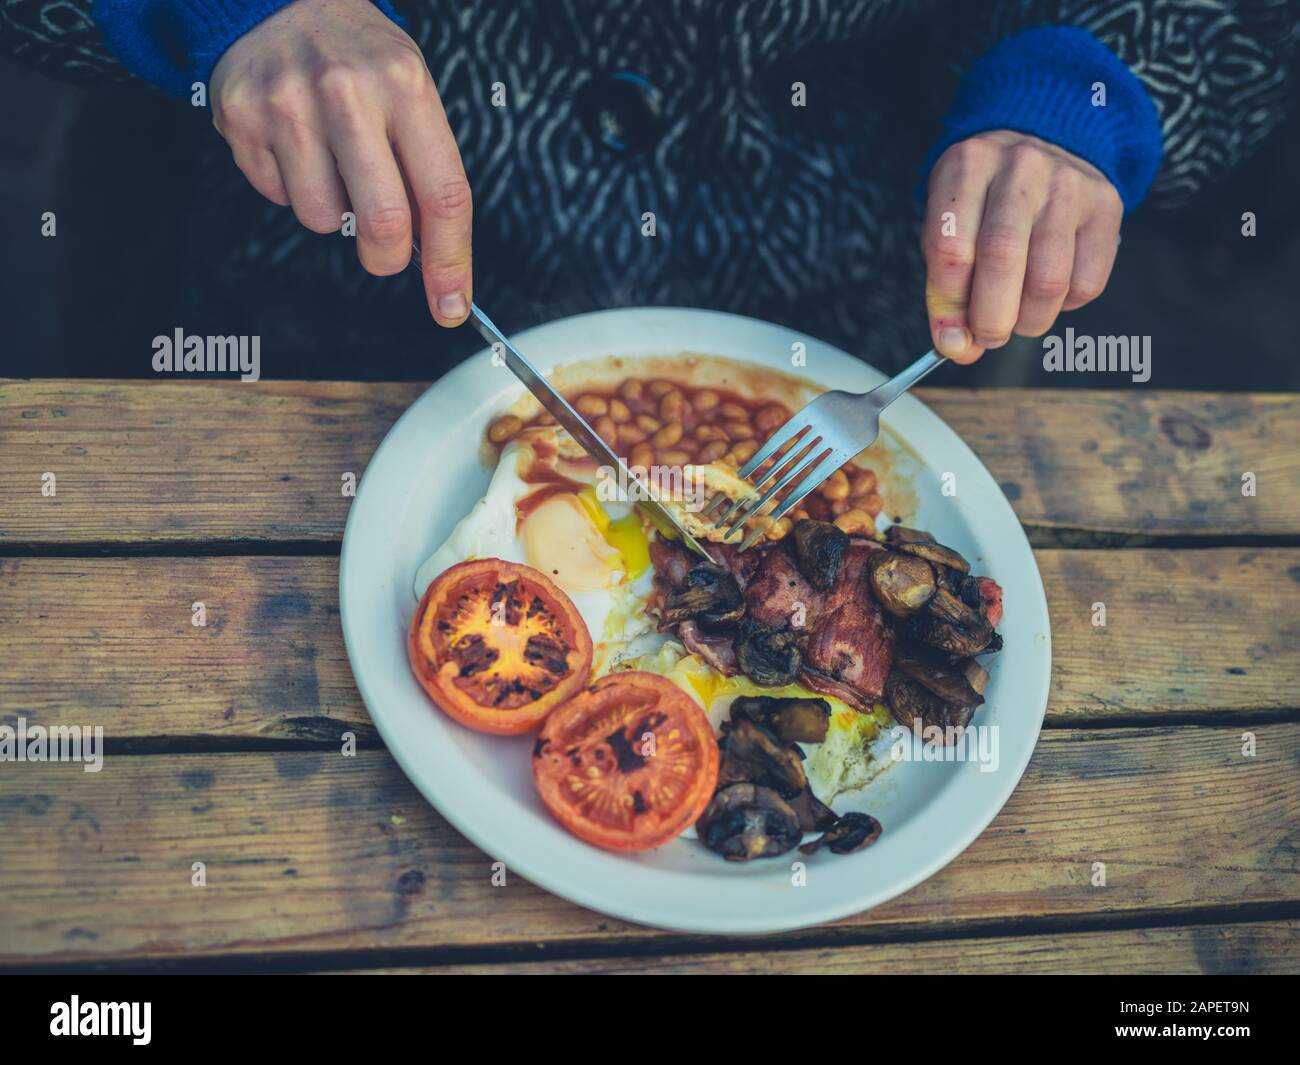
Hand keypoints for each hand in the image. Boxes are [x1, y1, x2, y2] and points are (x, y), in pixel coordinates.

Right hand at [210, 0, 471, 325]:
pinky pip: (279, 197)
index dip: (450, 262)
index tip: (451, 306)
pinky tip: (295, 144)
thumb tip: (435, 258)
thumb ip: (426, 169)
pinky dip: (293, 187)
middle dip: (387, 257)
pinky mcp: (242, 119)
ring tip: (331, 161)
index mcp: (405, 85)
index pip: (443, 194)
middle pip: (382, 222)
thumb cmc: (358, 56)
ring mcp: (288, 105)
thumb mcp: (410, 91)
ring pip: (322, 219)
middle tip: (385, 250)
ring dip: (334, 212)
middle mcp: (347, 92)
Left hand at [922, 130, 1122, 362]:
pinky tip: (1049, 293)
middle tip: (987, 337)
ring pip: (1049, 279)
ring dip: (1028, 320)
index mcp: (967, 167)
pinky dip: (1064, 306)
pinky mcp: (1106, 206)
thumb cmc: (984, 197)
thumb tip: (957, 347)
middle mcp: (1019, 169)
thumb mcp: (949, 223)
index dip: (949, 305)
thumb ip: (946, 285)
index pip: (951, 248)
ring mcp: (1068, 185)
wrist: (1046, 136)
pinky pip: (1087, 282)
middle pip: (1002, 259)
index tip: (951, 338)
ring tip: (1016, 320)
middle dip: (990, 319)